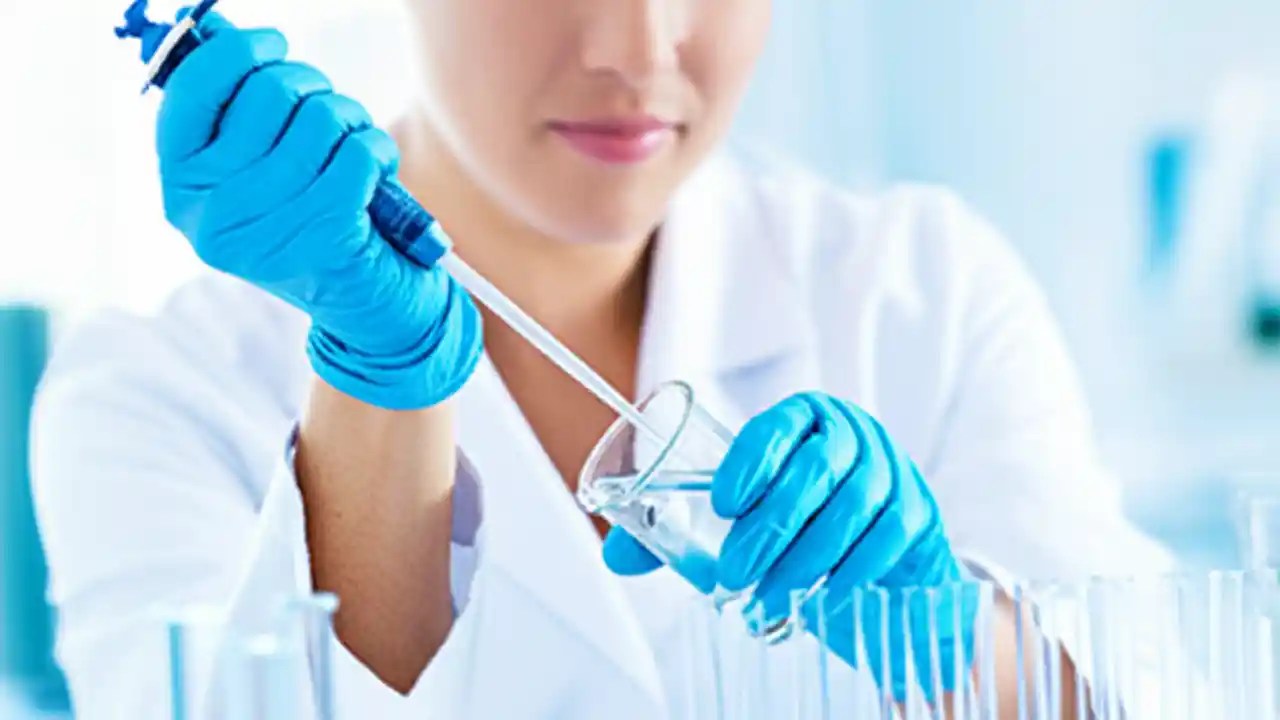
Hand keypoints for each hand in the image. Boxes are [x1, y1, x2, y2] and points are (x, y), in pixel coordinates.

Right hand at [156, 13, 480, 409]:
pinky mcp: (324, 242)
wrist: (373, 308)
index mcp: (181, 191)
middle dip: (311, 87)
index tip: (271, 45)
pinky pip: (357, 155)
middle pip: (268, 95)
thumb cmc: (313, 222)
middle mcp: (212, 217)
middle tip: (329, 112)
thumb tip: (227, 36)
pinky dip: (377, 152)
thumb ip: (235, 114)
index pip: (190, 94)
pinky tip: (375, 175)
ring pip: (320, 121)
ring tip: (353, 148)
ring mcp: (266, 234)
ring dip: (350, 121)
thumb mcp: (258, 174)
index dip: (235, 54)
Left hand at [603, 393, 976, 699]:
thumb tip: (618, 557)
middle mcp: (852, 434)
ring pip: (853, 505)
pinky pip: (887, 538)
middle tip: (734, 571)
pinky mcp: (917, 513)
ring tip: (767, 597)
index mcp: (802, 419)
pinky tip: (819, 598)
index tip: (722, 504)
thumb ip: (675, 531)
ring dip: (806, 557)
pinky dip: (850, 572)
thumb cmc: (794, 527)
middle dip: (773, 524)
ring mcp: (892, 469)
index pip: (779, 425)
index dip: (752, 459)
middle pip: (818, 468)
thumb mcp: (735, 522)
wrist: (875, 558)